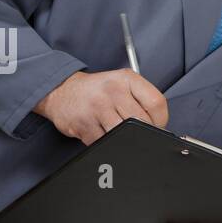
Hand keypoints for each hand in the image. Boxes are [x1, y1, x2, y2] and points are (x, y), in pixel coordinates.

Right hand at [34, 69, 169, 144]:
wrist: (61, 90)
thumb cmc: (97, 90)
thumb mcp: (122, 84)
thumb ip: (142, 100)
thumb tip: (160, 128)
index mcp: (127, 79)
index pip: (157, 103)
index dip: (160, 120)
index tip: (155, 126)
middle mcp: (113, 90)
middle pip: (142, 122)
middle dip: (143, 133)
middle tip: (136, 133)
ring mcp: (97, 107)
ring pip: (124, 134)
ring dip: (125, 140)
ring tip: (119, 133)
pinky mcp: (84, 124)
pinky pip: (105, 142)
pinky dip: (107, 144)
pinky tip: (102, 133)